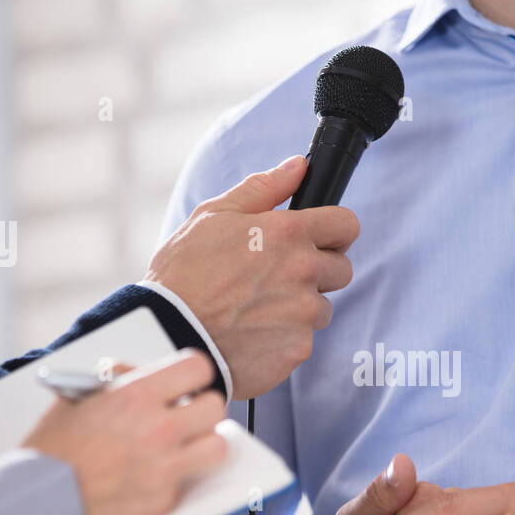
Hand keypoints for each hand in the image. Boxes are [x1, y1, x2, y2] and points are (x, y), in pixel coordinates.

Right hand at [23, 350, 227, 514]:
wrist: (33, 506)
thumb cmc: (51, 451)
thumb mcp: (76, 397)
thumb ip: (116, 378)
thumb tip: (142, 371)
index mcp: (135, 395)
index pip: (197, 368)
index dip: (194, 375)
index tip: (188, 384)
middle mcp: (157, 429)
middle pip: (215, 407)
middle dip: (202, 410)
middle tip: (188, 417)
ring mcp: (164, 468)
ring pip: (218, 447)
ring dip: (205, 445)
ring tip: (186, 448)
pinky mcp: (164, 502)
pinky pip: (190, 482)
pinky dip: (178, 480)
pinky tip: (156, 478)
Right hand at [145, 156, 358, 399]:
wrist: (168, 334)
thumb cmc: (184, 272)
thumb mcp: (214, 216)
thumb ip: (263, 188)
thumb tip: (298, 165)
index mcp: (289, 233)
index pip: (347, 225)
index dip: (334, 231)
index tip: (321, 239)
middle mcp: (304, 272)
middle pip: (341, 269)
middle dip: (318, 271)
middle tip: (278, 277)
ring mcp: (304, 314)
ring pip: (322, 308)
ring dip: (300, 308)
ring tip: (258, 308)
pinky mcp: (298, 349)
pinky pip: (304, 340)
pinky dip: (284, 338)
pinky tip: (253, 333)